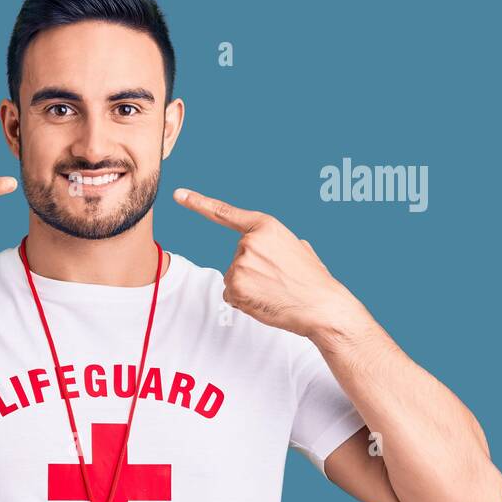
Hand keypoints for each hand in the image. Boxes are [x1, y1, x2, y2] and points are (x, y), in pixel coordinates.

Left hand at [172, 187, 358, 337]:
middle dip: (253, 272)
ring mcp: (240, 264)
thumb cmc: (313, 281)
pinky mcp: (235, 287)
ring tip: (276, 291)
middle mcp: (249, 242)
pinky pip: (232, 296)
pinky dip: (245, 302)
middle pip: (236, 259)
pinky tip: (266, 301)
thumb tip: (277, 250)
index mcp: (266, 227)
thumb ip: (279, 244)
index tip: (179, 195)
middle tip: (279, 280)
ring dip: (249, 288)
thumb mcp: (299, 250)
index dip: (198, 203)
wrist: (322, 306)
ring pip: (234, 279)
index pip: (225, 213)